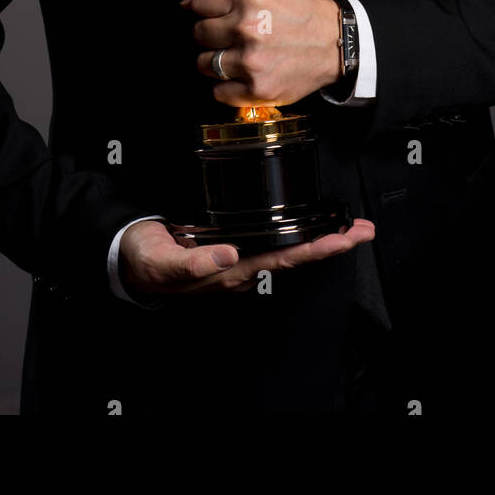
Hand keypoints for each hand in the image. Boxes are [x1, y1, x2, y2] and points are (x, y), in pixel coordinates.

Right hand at [118, 218, 375, 297]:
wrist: (130, 259)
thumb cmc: (149, 261)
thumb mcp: (166, 261)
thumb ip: (196, 261)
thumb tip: (231, 255)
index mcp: (232, 271)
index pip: (284, 259)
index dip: (317, 249)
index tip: (345, 238)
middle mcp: (243, 265)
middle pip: (296, 254)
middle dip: (332, 242)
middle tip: (364, 230)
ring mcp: (240, 256)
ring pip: (288, 247)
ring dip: (320, 237)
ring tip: (349, 226)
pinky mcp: (232, 243)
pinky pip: (271, 239)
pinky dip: (296, 230)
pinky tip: (310, 224)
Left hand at [181, 0, 342, 107]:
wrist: (333, 42)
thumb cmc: (300, 10)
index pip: (198, 1)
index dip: (201, 5)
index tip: (206, 10)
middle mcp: (247, 27)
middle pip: (199, 33)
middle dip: (209, 32)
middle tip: (225, 32)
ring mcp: (250, 61)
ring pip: (204, 63)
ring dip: (214, 60)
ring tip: (232, 54)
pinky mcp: (257, 89)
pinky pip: (219, 91)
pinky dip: (226, 85)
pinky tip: (240, 74)